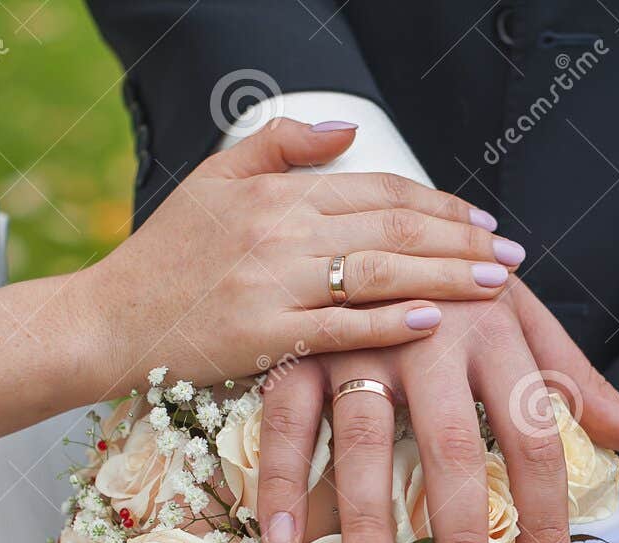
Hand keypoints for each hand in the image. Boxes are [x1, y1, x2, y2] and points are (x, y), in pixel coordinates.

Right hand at [77, 119, 523, 399]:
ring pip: (379, 272)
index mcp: (276, 192)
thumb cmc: (165, 257)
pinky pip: (340, 328)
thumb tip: (349, 129)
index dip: (438, 203)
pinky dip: (391, 324)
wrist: (108, 320)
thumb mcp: (214, 180)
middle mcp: (280, 232)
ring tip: (496, 284)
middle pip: (392, 226)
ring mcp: (273, 285)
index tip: (481, 221)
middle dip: (461, 240)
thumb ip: (280, 145)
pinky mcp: (264, 337)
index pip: (377, 188)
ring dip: (446, 276)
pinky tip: (434, 321)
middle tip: (510, 254)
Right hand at [255, 280, 618, 542]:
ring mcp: (358, 337)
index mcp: (497, 328)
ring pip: (363, 438)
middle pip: (451, 446)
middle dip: (460, 537)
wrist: (373, 204)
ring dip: (365, 519)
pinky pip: (285, 416)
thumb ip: (579, 381)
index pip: (534, 436)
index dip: (544, 517)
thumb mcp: (523, 316)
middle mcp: (430, 332)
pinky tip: (284, 535)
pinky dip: (281, 476)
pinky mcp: (298, 344)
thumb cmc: (460, 280)